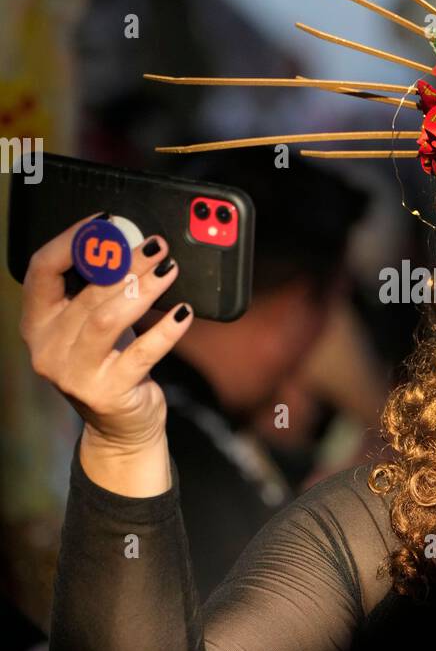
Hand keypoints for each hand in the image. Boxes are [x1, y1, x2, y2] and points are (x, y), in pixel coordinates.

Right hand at [20, 214, 192, 453]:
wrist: (121, 428)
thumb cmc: (109, 363)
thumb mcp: (93, 325)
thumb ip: (98, 288)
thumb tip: (129, 242)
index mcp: (37, 323)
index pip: (41, 269)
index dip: (72, 240)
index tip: (105, 222)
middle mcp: (47, 349)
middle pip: (85, 293)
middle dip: (124, 263)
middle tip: (156, 246)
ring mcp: (74, 374)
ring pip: (107, 319)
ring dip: (143, 289)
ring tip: (169, 270)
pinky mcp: (108, 393)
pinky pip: (141, 353)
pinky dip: (165, 330)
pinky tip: (184, 313)